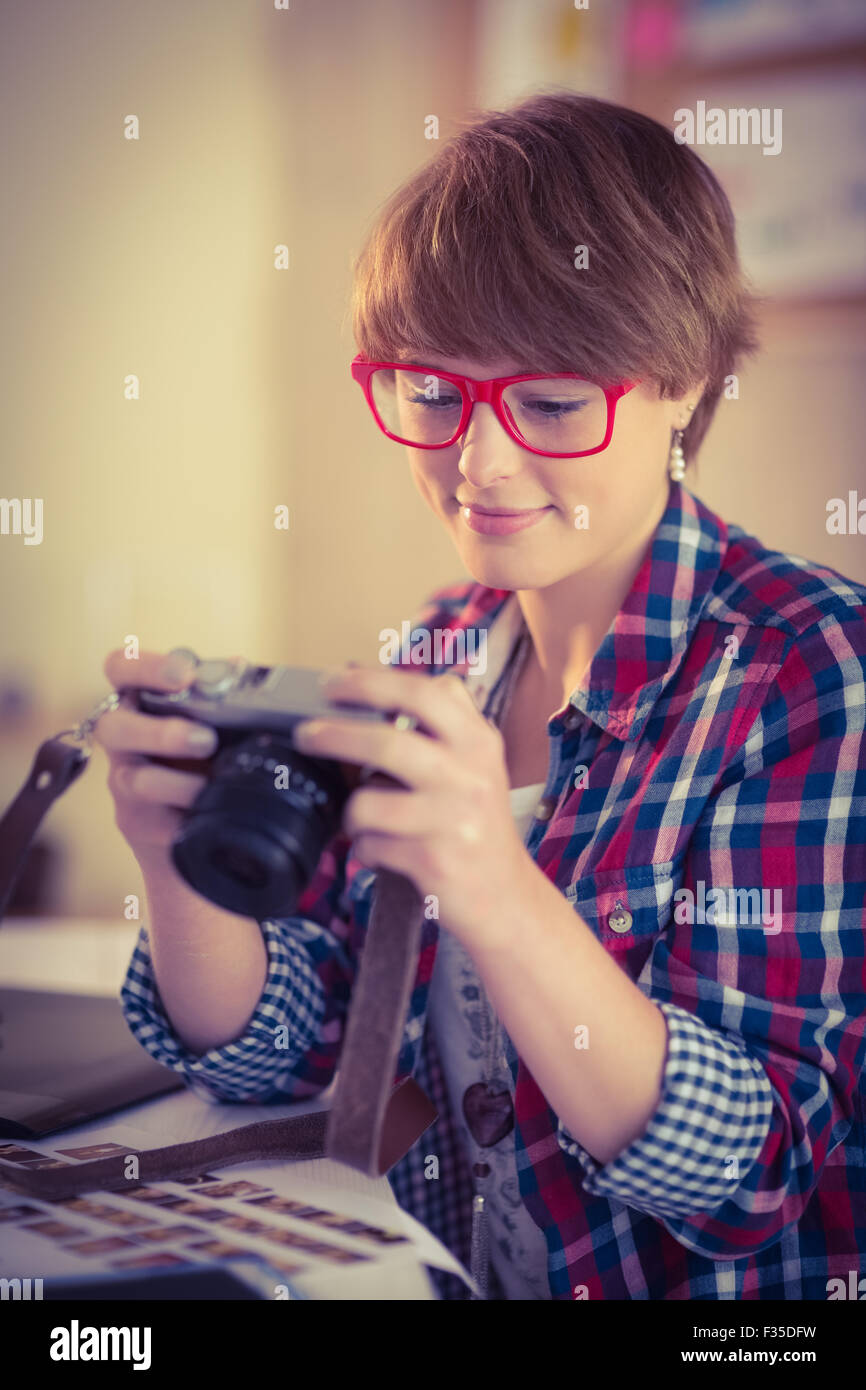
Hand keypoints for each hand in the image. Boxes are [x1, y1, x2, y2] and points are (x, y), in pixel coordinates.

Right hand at [93, 649, 219, 873]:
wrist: (205, 827)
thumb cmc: (212, 758)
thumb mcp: (223, 723)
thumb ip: (227, 696)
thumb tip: (240, 666)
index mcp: (142, 702)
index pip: (121, 669)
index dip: (144, 668)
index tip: (185, 677)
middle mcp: (125, 739)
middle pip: (112, 726)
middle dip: (161, 732)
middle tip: (207, 740)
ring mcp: (126, 782)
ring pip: (132, 780)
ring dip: (177, 783)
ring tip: (214, 786)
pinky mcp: (137, 823)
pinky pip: (152, 824)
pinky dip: (183, 823)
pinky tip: (209, 821)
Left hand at [293, 664, 535, 949]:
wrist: (506, 896)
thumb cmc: (477, 823)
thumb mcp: (476, 762)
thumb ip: (440, 719)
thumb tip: (369, 674)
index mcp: (478, 742)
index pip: (424, 693)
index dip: (371, 682)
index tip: (333, 682)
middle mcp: (470, 776)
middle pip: (386, 744)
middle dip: (333, 735)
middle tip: (305, 734)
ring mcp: (453, 821)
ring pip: (368, 803)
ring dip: (351, 811)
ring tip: (357, 817)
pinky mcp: (435, 862)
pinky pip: (371, 846)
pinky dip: (364, 849)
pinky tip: (379, 850)